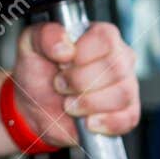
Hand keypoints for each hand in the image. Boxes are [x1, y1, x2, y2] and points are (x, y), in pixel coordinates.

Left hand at [9, 20, 139, 147]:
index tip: (62, 64)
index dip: (82, 55)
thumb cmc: (39, 72)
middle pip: (115, 68)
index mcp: (100, 36)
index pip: (106, 39)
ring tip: (70, 103)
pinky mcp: (127, 112)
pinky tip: (87, 122)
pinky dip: (105, 123)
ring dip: (88, 103)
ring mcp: (126, 85)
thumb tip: (66, 49)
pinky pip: (128, 119)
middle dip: (79, 82)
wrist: (35, 107)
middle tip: (61, 85)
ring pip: (122, 94)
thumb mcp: (31, 44)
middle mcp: (119, 58)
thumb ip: (45, 35)